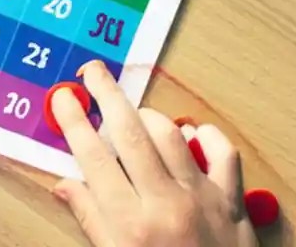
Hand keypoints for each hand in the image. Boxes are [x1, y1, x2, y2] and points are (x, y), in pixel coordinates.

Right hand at [52, 61, 257, 246]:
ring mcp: (201, 199)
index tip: (63, 97)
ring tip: (136, 113)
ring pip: (172, 134)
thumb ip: (93, 222)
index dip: (74, 121)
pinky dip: (208, 136)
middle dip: (107, 96)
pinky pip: (223, 153)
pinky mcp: (232, 201)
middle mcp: (163, 204)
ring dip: (150, 116)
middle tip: (93, 71)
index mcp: (128, 224)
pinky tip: (194, 134)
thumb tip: (65, 185)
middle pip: (130, 133)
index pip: (93, 157)